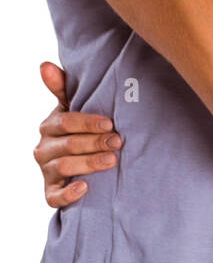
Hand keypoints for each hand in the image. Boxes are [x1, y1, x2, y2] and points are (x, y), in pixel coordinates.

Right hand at [33, 61, 121, 207]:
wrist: (79, 162)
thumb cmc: (80, 130)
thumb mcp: (72, 108)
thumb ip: (62, 87)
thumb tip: (44, 65)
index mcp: (49, 126)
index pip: (66, 122)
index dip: (88, 122)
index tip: (110, 122)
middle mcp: (44, 148)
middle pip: (69, 145)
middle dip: (94, 143)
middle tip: (118, 142)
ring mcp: (46, 171)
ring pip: (64, 167)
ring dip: (88, 163)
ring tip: (112, 161)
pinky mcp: (50, 192)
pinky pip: (54, 197)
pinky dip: (68, 194)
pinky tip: (85, 187)